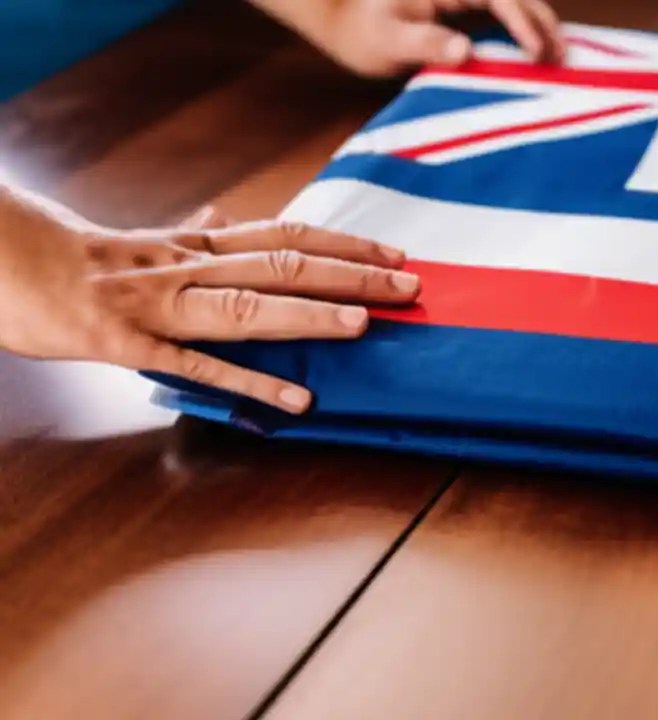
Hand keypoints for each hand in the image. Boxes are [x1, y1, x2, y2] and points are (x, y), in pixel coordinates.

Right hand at [0, 190, 420, 413]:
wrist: (1, 263)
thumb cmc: (76, 258)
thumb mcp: (143, 242)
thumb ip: (191, 238)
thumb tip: (223, 219)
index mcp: (195, 248)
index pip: (285, 236)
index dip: (343, 245)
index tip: (395, 253)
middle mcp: (187, 269)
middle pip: (281, 266)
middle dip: (350, 276)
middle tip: (410, 286)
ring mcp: (159, 306)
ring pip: (245, 307)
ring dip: (308, 314)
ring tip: (366, 324)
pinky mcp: (128, 344)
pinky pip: (196, 365)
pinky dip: (249, 383)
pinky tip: (297, 402)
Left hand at [253, 0, 563, 75]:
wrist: (341, 20)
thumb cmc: (361, 33)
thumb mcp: (387, 42)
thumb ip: (425, 44)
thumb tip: (464, 50)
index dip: (522, 23)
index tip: (538, 52)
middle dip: (543, 23)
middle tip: (564, 57)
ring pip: (513, 2)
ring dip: (539, 25)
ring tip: (560, 55)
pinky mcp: (465, 8)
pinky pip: (504, 14)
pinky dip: (526, 29)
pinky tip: (538, 50)